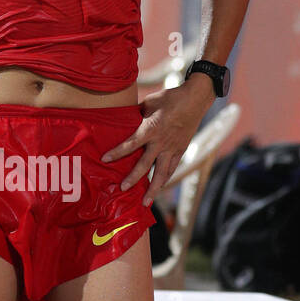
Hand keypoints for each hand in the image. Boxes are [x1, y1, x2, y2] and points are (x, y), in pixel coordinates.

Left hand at [99, 76, 214, 205]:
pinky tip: (158, 188)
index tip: (104, 159)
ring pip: (162, 173)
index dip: (117, 152)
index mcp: (151, 128)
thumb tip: (123, 119)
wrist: (195, 99)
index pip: (131, 143)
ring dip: (153, 189)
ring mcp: (172, 148)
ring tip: (146, 202)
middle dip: (133, 178)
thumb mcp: (149, 102)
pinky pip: (172, 169)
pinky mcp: (181, 150)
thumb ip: (137, 114)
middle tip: (122, 188)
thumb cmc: (170, 98)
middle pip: (145, 164)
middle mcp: (161, 142)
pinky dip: (165, 179)